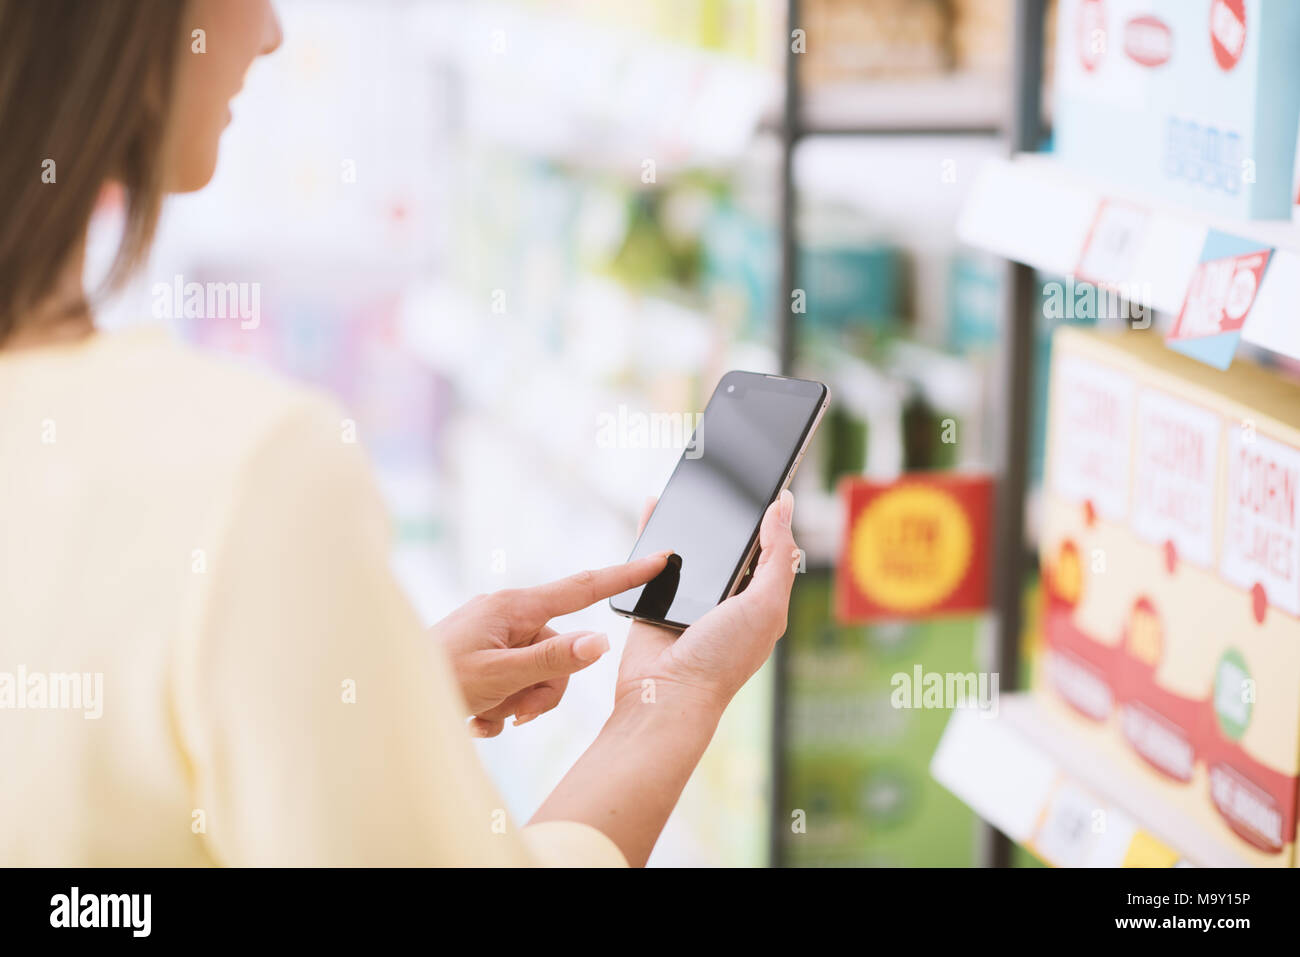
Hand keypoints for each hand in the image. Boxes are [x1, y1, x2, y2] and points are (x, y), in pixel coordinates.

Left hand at [432, 553, 670, 736]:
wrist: (385, 698)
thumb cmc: (435, 681)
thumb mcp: (500, 675)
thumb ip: (553, 659)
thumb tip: (600, 641)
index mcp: (514, 607)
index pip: (582, 587)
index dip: (624, 576)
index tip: (660, 559)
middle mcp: (508, 615)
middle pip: (563, 650)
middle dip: (545, 689)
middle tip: (513, 713)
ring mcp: (496, 635)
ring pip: (542, 672)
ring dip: (521, 702)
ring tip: (488, 716)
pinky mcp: (485, 654)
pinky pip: (517, 682)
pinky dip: (503, 705)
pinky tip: (476, 718)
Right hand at [616, 490, 799, 716]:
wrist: (665, 693)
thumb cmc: (722, 658)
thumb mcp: (765, 604)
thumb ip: (777, 556)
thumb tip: (783, 506)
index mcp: (761, 600)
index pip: (770, 549)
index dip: (770, 517)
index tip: (769, 479)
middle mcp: (728, 598)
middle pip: (730, 544)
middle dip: (728, 513)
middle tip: (726, 474)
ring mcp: (691, 597)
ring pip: (693, 546)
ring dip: (690, 518)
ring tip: (692, 484)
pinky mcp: (656, 596)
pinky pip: (655, 556)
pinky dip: (652, 529)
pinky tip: (653, 505)